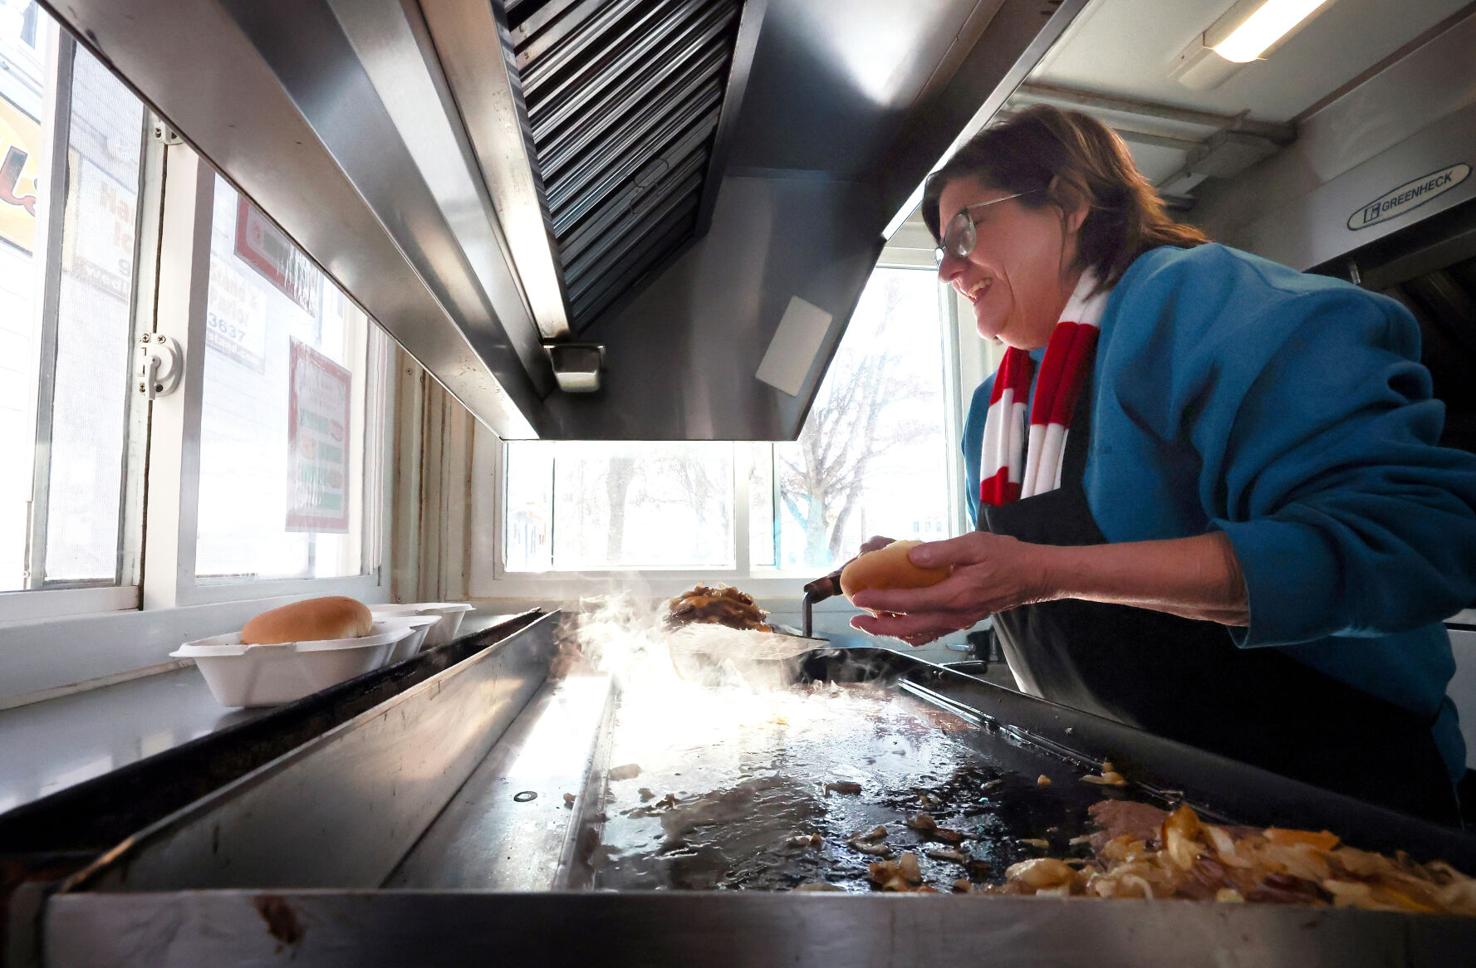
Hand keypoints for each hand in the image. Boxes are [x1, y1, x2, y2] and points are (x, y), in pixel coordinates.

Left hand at [848, 532, 1053, 645]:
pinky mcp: (963, 619)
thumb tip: (912, 556)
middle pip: (909, 629)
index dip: (881, 601)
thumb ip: (942, 551)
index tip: (859, 597)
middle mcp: (955, 615)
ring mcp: (960, 620)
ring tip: (872, 621)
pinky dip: (911, 630)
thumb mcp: (975, 544)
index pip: (910, 603)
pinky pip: (931, 631)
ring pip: (919, 634)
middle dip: (879, 627)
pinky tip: (900, 621)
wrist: (1035, 576)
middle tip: (856, 620)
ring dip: (893, 631)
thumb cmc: (1007, 557)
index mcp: (956, 596)